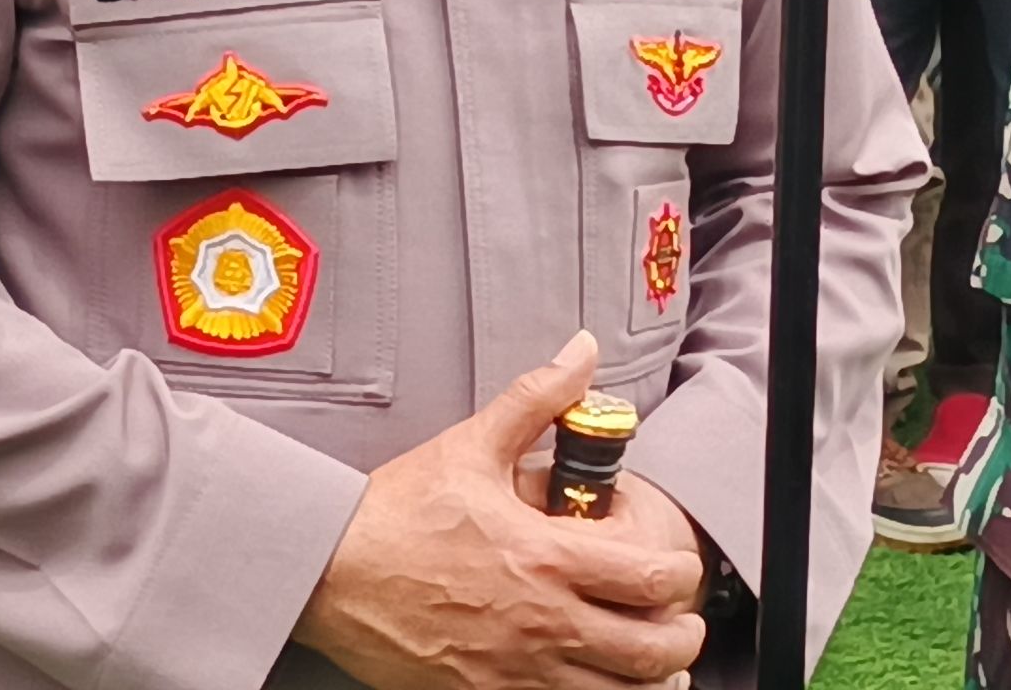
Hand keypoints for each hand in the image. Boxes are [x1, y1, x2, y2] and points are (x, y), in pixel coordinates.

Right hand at [297, 332, 708, 689]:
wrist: (328, 571)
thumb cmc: (396, 513)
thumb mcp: (470, 446)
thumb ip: (536, 398)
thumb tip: (580, 353)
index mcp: (545, 557)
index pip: (654, 578)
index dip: (681, 574)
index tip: (670, 565)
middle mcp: (541, 622)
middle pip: (654, 652)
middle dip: (682, 636)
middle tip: (678, 620)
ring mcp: (516, 672)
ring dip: (649, 681)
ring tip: (652, 663)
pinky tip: (597, 684)